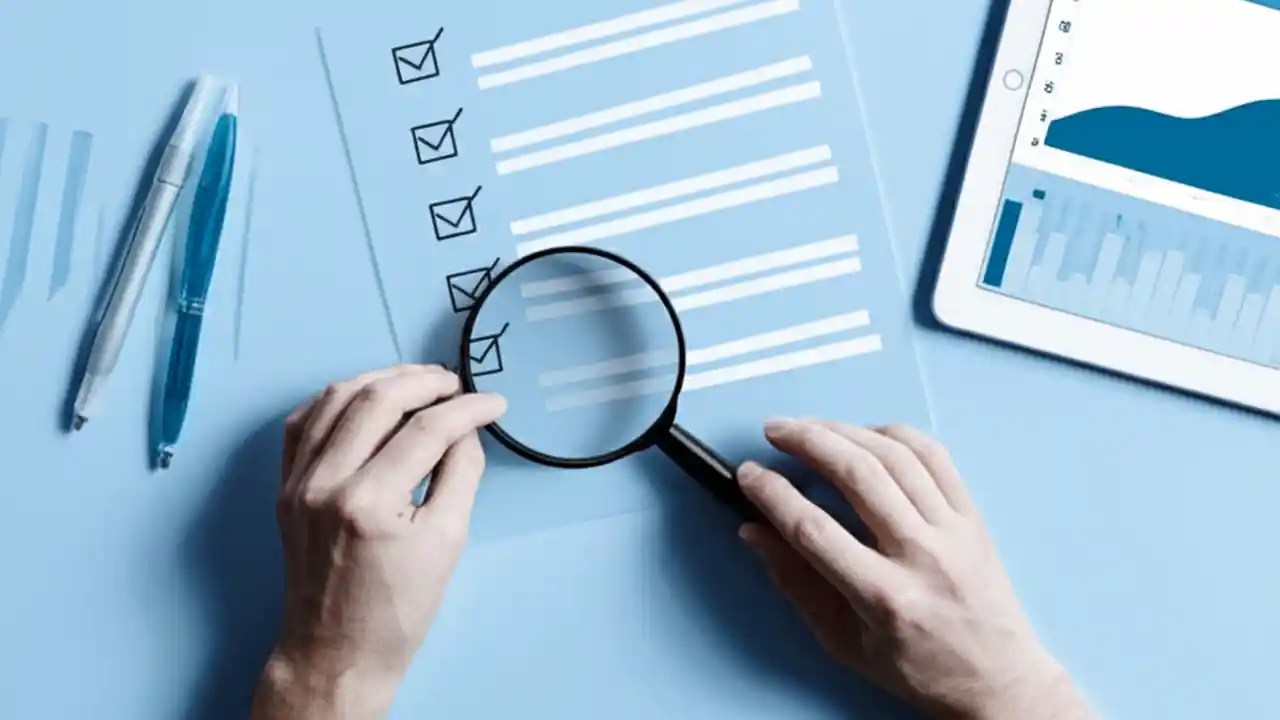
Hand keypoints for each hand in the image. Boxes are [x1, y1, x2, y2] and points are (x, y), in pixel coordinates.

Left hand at [252, 365, 505, 719]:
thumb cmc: (399, 609)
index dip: (466, 408)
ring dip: (381, 379)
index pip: (426, 430)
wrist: (337, 652)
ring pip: (335, 398)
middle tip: (455, 384)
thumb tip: (464, 427)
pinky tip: (367, 397)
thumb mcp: (448, 541)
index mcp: (369, 504)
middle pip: (377, 400)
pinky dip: (338, 399)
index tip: (493, 402)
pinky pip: (305, 422)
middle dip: (424, 382)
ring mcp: (297, 483)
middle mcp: (325, 484)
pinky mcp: (285, 487)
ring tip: (418, 382)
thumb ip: (461, 473)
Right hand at [737, 419, 1090, 719]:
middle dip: (807, 441)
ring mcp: (953, 531)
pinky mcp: (972, 516)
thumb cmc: (917, 668)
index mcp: (884, 598)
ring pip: (896, 456)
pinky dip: (895, 435)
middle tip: (774, 431)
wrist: (997, 678)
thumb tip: (754, 532)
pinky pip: (935, 456)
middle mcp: (922, 556)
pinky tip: (865, 434)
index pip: (814, 529)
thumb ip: (795, 583)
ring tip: (810, 426)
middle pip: (858, 475)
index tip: (748, 475)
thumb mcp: (843, 642)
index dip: (773, 495)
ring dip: (845, 430)